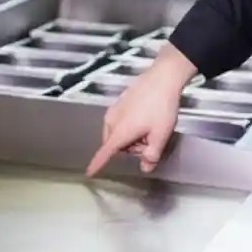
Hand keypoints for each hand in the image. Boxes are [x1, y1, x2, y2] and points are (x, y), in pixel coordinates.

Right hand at [85, 45, 196, 176]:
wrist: (163, 77)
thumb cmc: (161, 107)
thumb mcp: (161, 135)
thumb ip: (152, 154)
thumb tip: (145, 169)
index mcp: (120, 132)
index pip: (105, 153)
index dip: (97, 164)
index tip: (89, 173)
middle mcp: (112, 121)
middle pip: (116, 145)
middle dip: (131, 149)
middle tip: (150, 141)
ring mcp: (114, 110)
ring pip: (118, 133)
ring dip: (131, 138)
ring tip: (150, 129)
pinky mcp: (119, 102)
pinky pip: (120, 122)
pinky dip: (130, 127)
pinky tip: (146, 118)